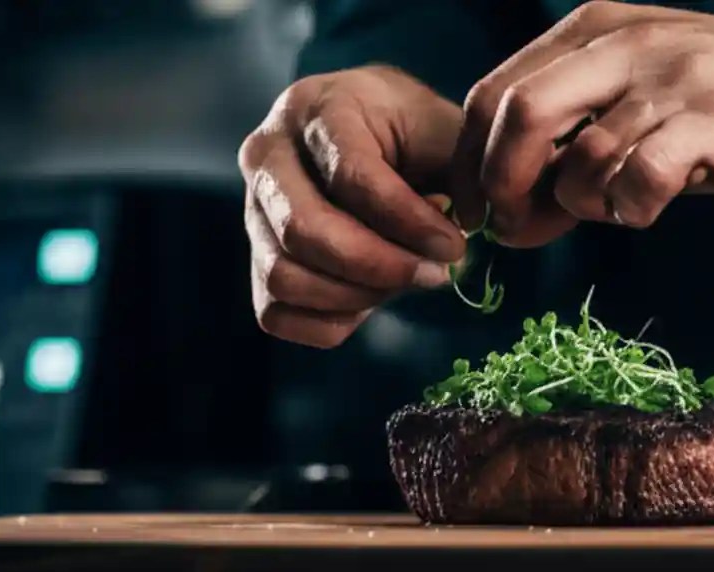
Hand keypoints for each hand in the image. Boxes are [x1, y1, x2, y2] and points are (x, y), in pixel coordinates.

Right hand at [239, 66, 465, 347]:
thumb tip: (463, 230)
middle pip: (303, 231)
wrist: (371, 134)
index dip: (408, 223)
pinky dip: (329, 322)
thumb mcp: (441, 133)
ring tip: (404, 283)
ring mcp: (251, 210)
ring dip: (355, 296)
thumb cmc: (410, 133)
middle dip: (378, 266)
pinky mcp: (254, 258)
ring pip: (284, 278)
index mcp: (315, 108)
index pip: (351, 177)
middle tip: (434, 275)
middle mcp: (266, 155)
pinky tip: (372, 300)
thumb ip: (459, 174)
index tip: (455, 246)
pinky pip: (276, 313)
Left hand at [451, 1, 713, 243]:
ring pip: (581, 159)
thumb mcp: (640, 96)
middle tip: (514, 230)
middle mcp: (628, 44)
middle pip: (519, 115)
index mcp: (595, 29)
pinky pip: (641, 178)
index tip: (473, 211)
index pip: (495, 92)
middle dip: (500, 186)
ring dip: (581, 206)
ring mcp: (674, 80)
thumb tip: (509, 216)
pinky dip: (630, 210)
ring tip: (613, 207)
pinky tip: (649, 208)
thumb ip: (572, 142)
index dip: (468, 162)